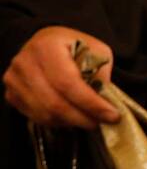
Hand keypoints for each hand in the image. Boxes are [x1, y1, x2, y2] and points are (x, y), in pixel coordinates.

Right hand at [3, 26, 117, 127]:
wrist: (47, 45)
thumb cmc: (74, 47)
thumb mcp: (96, 50)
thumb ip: (101, 72)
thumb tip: (105, 99)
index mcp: (46, 47)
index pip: (68, 83)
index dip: (91, 104)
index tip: (113, 116)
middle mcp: (24, 63)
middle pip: (55, 104)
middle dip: (83, 118)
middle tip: (103, 122)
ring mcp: (14, 80)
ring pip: (46, 114)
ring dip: (72, 122)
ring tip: (90, 119)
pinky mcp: (12, 95)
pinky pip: (37, 117)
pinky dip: (59, 122)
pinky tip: (72, 116)